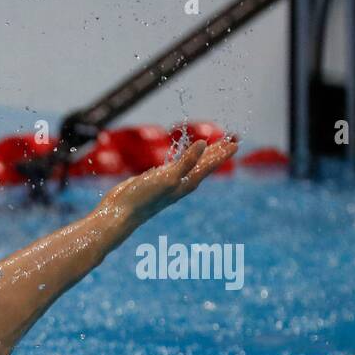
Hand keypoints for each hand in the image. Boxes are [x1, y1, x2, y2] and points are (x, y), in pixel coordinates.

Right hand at [99, 137, 238, 229]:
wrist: (119, 213)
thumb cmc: (143, 198)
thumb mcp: (168, 178)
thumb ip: (186, 161)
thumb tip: (203, 144)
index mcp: (186, 182)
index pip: (209, 165)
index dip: (222, 154)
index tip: (235, 143)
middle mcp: (179, 183)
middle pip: (202, 165)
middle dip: (215, 154)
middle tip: (229, 142)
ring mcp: (166, 183)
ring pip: (188, 166)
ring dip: (199, 156)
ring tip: (208, 147)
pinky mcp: (152, 181)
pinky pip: (172, 167)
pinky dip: (179, 160)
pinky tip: (178, 159)